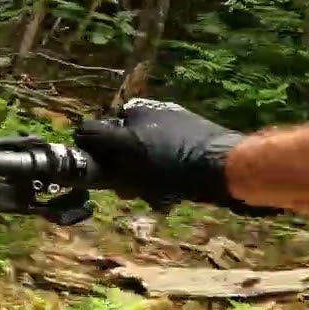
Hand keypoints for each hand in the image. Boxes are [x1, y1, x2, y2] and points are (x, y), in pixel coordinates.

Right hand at [73, 99, 245, 209]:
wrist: (229, 169)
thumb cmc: (174, 159)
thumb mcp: (127, 146)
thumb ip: (98, 136)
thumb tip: (79, 133)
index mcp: (137, 111)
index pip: (102, 132)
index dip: (100, 155)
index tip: (107, 176)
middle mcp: (155, 117)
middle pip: (125, 151)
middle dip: (126, 174)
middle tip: (131, 192)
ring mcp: (178, 133)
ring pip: (147, 164)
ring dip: (146, 183)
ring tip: (157, 198)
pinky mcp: (197, 149)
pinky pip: (170, 169)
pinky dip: (167, 184)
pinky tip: (173, 197)